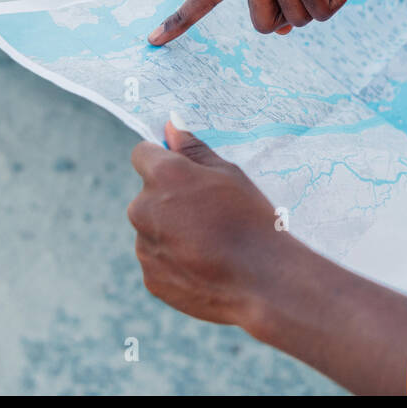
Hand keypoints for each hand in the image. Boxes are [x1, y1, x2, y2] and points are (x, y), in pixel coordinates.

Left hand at [128, 122, 301, 326]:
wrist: (264, 281)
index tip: (185, 173)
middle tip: (209, 213)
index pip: (143, 154)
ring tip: (211, 244)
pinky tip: (206, 266)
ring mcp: (144, 247)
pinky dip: (175, 261)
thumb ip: (193, 149)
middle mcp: (143, 209)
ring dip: (171, 231)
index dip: (164, 160)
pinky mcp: (150, 278)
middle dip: (169, 199)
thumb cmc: (251, 220)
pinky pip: (158, 260)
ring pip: (152, 229)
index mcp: (162, 176)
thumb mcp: (229, 174)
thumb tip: (170, 126)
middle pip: (147, 195)